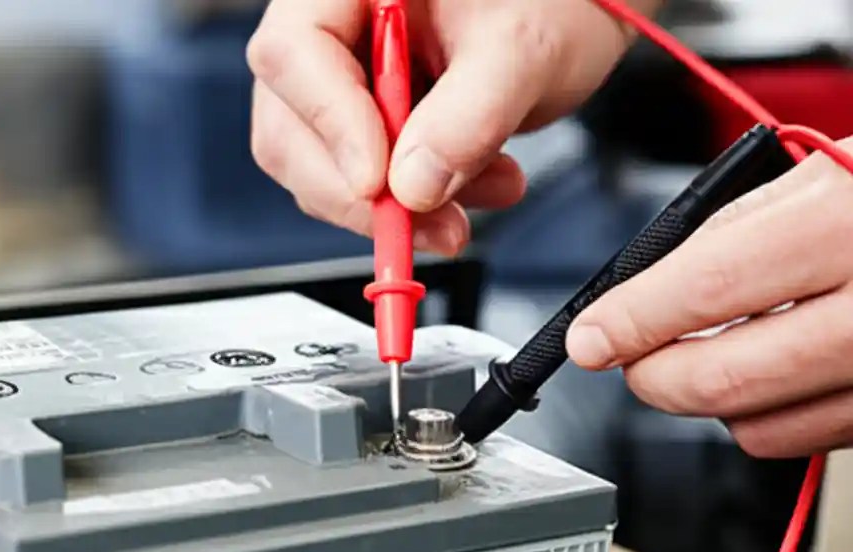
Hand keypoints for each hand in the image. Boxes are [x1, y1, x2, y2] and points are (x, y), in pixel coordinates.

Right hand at [246, 0, 661, 254]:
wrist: (569, 19)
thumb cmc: (549, 2)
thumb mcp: (523, 48)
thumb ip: (469, 115)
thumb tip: (412, 185)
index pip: (295, 53)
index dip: (330, 124)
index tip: (378, 184)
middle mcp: (325, 25)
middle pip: (290, 123)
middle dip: (360, 191)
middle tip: (430, 222)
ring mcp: (333, 78)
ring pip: (315, 164)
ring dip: (392, 205)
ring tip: (479, 196)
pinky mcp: (353, 123)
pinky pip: (351, 180)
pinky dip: (407, 203)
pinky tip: (467, 192)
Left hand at [567, 138, 852, 457]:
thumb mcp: (826, 175)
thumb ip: (730, 235)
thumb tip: (644, 292)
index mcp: (850, 222)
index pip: (708, 288)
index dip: (631, 322)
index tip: (589, 339)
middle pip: (727, 379)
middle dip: (653, 376)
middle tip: (627, 357)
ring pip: (761, 427)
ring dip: (710, 402)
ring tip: (706, 354)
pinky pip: (811, 437)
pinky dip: (769, 414)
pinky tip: (772, 371)